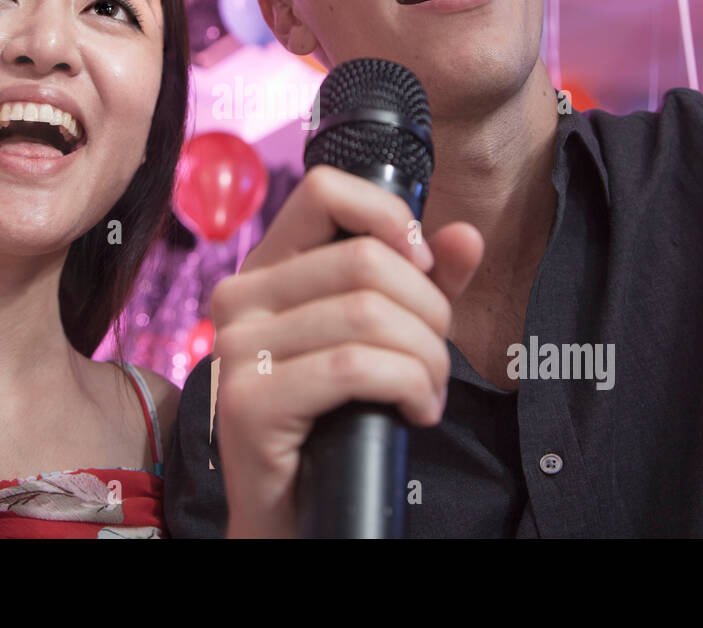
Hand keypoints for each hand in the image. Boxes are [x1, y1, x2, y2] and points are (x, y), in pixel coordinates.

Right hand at [209, 165, 483, 537]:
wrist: (294, 512)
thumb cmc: (338, 419)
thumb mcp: (385, 337)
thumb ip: (424, 283)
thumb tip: (466, 237)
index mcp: (266, 269)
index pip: (324, 190)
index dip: (390, 218)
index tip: (422, 268)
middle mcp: (239, 297)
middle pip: (364, 261)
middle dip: (428, 311)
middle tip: (437, 358)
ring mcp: (236, 348)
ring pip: (368, 315)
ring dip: (425, 358)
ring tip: (430, 390)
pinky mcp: (248, 400)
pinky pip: (355, 366)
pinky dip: (407, 386)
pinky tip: (417, 411)